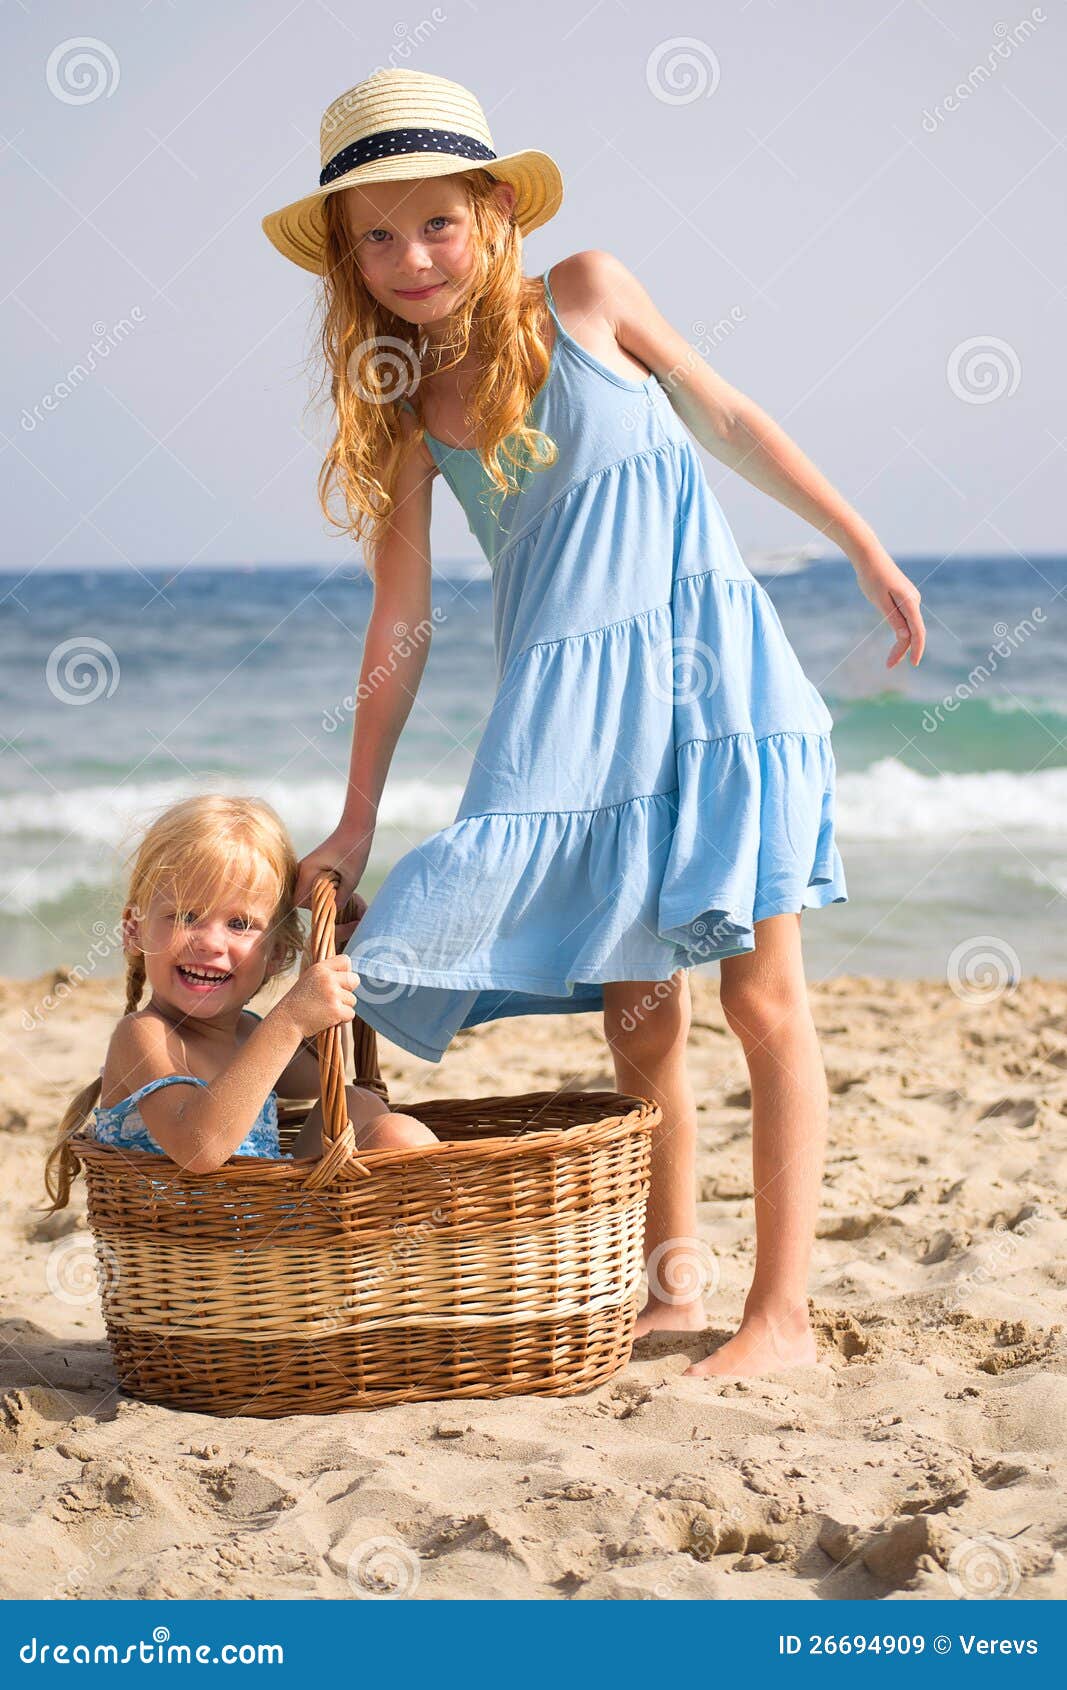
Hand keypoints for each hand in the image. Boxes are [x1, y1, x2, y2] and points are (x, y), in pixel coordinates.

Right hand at [281, 955, 360, 1040]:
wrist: (287, 1020)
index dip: (345, 972)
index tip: (338, 981)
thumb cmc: (299, 1001)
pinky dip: (342, 1018)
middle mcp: (327, 978)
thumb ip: (327, 973)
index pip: (345, 961)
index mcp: (320, 968)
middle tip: (333, 998)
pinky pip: (351, 1014)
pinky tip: (328, 1017)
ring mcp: (332, 994)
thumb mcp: (309, 979)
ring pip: (352, 1000)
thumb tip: (349, 971)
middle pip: (355, 980)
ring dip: (343, 1007)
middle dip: (348, 990)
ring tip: (326, 1009)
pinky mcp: (336, 1010)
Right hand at [294, 826, 372, 914]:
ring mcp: (306, 868)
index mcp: (307, 870)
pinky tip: (338, 880)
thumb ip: (341, 898)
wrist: (355, 829)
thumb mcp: (352, 878)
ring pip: (308, 893)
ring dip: (322, 895)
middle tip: (338, 891)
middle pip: (302, 899)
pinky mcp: (313, 868)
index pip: (298, 901)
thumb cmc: (354, 850)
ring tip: (339, 883)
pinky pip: (313, 886)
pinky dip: (324, 889)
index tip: (330, 903)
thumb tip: (332, 913)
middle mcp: (302, 869)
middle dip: (318, 902)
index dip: (312, 907)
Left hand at [852, 549, 925, 668]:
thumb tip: (905, 637)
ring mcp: (911, 599)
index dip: (917, 649)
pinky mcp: (904, 598)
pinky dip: (901, 633)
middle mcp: (914, 601)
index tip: (914, 664)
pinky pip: (906, 619)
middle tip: (889, 666)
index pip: (918, 631)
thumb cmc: (871, 577)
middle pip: (913, 632)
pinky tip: (895, 642)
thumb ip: (893, 619)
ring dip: (901, 644)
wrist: (869, 556)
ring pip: (910, 626)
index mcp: (910, 602)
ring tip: (889, 660)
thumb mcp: (879, 601)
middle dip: (903, 650)